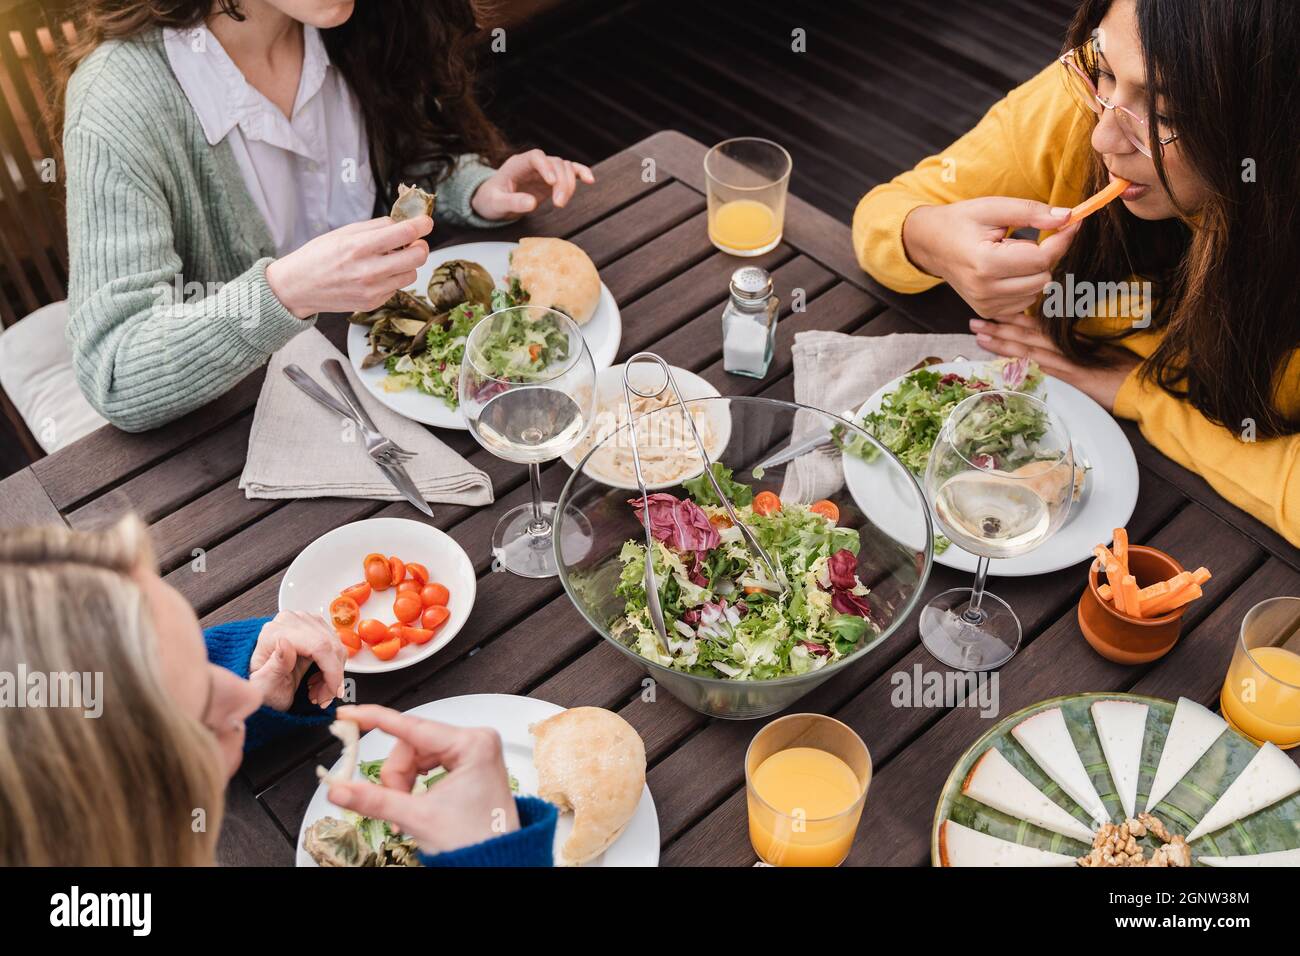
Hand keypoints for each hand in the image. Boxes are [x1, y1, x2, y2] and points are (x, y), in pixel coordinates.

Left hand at [247, 611, 346, 711]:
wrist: (263, 685)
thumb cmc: (262, 687)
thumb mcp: (263, 684)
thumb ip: (275, 666)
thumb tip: (285, 643)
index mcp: (276, 632)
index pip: (319, 646)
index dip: (331, 670)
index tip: (332, 691)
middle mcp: (291, 621)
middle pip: (331, 646)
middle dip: (333, 677)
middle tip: (323, 697)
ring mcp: (305, 621)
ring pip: (336, 647)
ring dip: (333, 674)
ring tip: (318, 691)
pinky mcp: (316, 626)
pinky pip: (335, 647)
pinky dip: (332, 667)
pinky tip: (320, 679)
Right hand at [266, 215, 431, 318]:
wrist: (298, 287)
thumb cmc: (318, 256)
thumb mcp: (344, 233)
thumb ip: (376, 227)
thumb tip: (403, 222)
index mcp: (360, 246)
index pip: (404, 233)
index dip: (421, 225)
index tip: (426, 222)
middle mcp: (369, 270)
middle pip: (417, 257)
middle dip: (421, 246)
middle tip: (414, 241)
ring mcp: (372, 290)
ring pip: (411, 274)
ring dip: (408, 264)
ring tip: (391, 258)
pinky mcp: (373, 303)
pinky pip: (396, 287)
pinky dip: (393, 278)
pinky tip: (377, 273)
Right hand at [326, 705, 519, 854]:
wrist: (497, 861)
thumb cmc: (475, 839)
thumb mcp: (418, 818)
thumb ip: (374, 800)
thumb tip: (339, 788)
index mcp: (472, 745)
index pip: (412, 726)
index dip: (375, 719)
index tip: (349, 715)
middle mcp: (476, 741)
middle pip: (411, 745)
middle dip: (397, 776)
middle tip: (395, 803)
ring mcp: (473, 751)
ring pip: (416, 754)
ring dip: (404, 781)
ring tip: (408, 808)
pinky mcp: (469, 761)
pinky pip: (428, 761)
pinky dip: (415, 781)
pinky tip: (417, 800)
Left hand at [470, 149, 595, 219]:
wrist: (493, 201)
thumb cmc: (491, 200)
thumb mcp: (496, 204)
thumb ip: (512, 203)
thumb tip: (532, 203)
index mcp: (517, 164)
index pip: (535, 157)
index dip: (546, 166)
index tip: (552, 182)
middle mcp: (533, 164)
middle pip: (555, 163)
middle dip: (561, 182)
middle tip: (559, 204)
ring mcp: (544, 170)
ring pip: (564, 168)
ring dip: (569, 184)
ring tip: (561, 204)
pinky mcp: (552, 179)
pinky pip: (569, 172)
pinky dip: (580, 174)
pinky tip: (590, 180)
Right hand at [903, 198, 1078, 318]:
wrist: (930, 244)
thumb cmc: (960, 222)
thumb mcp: (992, 207)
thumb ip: (1031, 212)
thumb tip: (1067, 217)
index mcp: (985, 263)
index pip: (1041, 258)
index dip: (1063, 239)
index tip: (1073, 222)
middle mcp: (985, 290)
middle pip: (1043, 276)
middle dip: (1046, 255)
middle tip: (1032, 237)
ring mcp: (985, 305)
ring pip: (1038, 290)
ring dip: (1036, 270)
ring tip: (1013, 254)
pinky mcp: (988, 311)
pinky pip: (1025, 301)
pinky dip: (1026, 284)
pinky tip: (1009, 270)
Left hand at [970, 312, 1140, 411]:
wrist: (1142, 387)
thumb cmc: (1124, 370)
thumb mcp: (1097, 351)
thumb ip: (1075, 344)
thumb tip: (1054, 340)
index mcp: (1071, 338)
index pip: (1037, 325)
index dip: (1013, 320)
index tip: (992, 314)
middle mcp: (1066, 346)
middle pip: (1027, 333)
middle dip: (999, 327)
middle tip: (974, 322)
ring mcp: (1068, 361)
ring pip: (1030, 347)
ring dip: (1003, 341)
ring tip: (980, 336)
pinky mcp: (1072, 376)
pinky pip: (1043, 365)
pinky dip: (1023, 361)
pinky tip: (1005, 358)